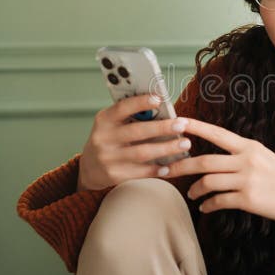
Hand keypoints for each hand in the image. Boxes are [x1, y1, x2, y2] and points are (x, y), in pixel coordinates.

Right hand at [77, 94, 191, 191]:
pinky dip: (156, 168)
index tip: (159, 99)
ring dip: (166, 148)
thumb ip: (132, 117)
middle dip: (163, 128)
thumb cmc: (109, 139)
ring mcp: (108, 158)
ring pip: (142, 153)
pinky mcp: (114, 175)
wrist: (89, 168)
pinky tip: (170, 165)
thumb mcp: (113, 124)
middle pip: (137, 131)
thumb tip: (163, 110)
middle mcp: (103, 138)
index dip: (140, 102)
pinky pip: (140, 172)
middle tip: (183, 124)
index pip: (122, 108)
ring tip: (185, 144)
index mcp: (104, 120)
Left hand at [163, 117, 274, 229]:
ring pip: (208, 182)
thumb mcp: (264, 158)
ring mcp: (247, 180)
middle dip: (181, 165)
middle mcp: (247, 160)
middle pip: (204, 160)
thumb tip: (213, 158)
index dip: (195, 127)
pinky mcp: (248, 200)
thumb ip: (241, 155)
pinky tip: (205, 207)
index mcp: (250, 146)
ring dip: (195, 189)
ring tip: (191, 194)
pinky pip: (219, 201)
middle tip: (165, 169)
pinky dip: (208, 205)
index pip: (217, 133)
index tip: (176, 121)